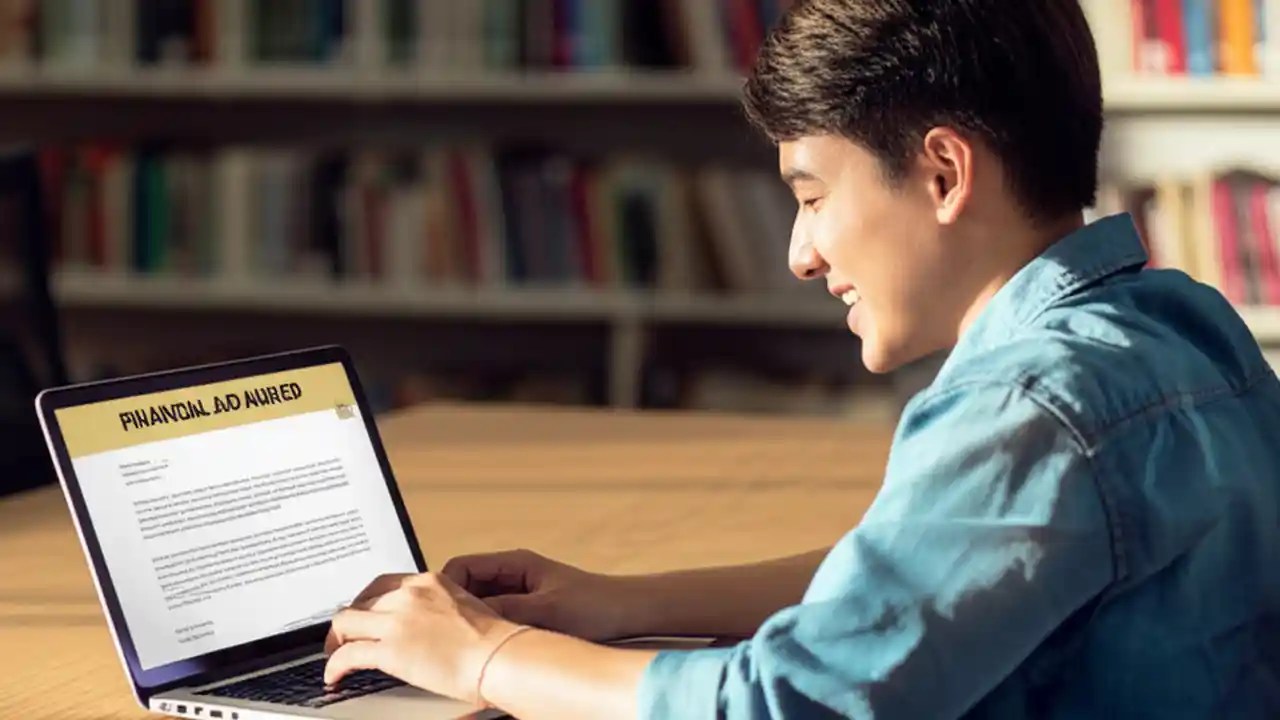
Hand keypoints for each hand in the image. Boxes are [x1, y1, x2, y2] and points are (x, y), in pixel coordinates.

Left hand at [324, 572, 520, 703]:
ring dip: (337, 639)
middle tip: (346, 636)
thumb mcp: (464, 610)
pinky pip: (348, 654)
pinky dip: (335, 666)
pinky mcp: (391, 649)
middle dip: (351, 620)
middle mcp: (410, 594)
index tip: (365, 616)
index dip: (368, 602)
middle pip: (362, 601)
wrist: (499, 657)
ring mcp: (398, 620)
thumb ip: (440, 611)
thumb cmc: (494, 642)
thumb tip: (428, 630)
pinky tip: (335, 675)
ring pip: (346, 622)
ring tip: (335, 654)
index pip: (384, 585)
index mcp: (431, 582)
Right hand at [442, 549, 638, 641]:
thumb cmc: (594, 604)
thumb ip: (507, 610)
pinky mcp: (526, 611)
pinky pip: (495, 618)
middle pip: (465, 587)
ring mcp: (518, 593)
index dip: (445, 587)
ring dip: (473, 621)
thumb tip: (468, 617)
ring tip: (469, 642)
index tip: (440, 612)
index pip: (462, 566)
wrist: (626, 612)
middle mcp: (512, 574)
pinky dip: (488, 630)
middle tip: (449, 632)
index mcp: (514, 562)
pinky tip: (490, 647)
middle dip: (455, 608)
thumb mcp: (546, 609)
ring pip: (479, 605)